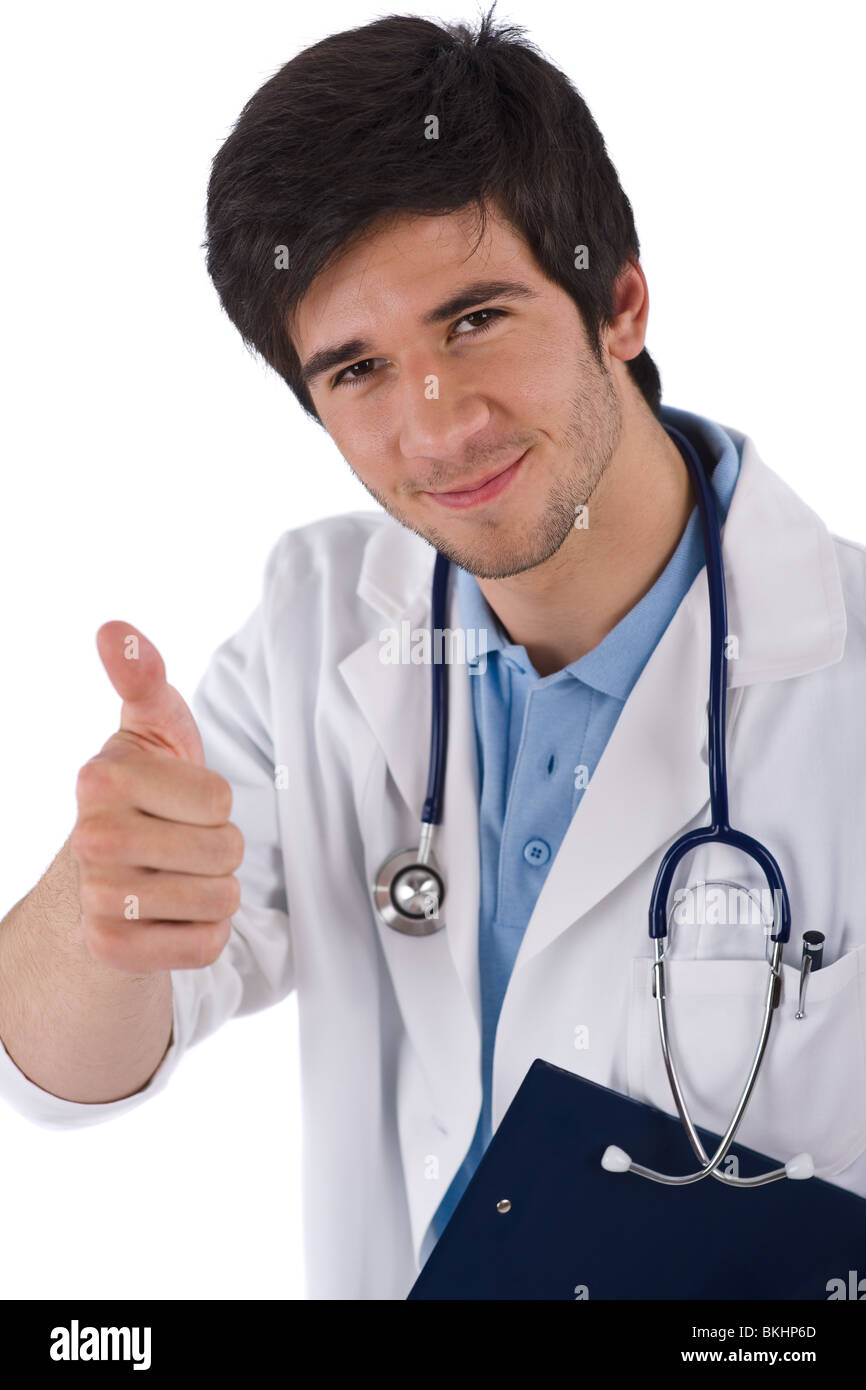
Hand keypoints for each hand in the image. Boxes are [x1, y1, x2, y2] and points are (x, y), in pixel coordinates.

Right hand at [69, 622, 243, 972]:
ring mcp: (98, 899)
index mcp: (102, 778)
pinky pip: (204, 946)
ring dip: (217, 892)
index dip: (216, 804)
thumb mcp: (153, 731)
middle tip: (183, 842)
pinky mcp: (112, 950)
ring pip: (220, 901)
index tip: (181, 801)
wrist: (107, 875)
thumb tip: (114, 629)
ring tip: (180, 877)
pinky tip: (172, 917)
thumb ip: (143, 678)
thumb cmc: (146, 793)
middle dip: (221, 849)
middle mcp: (91, 839)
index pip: (220, 800)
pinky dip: (205, 934)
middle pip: (225, 851)